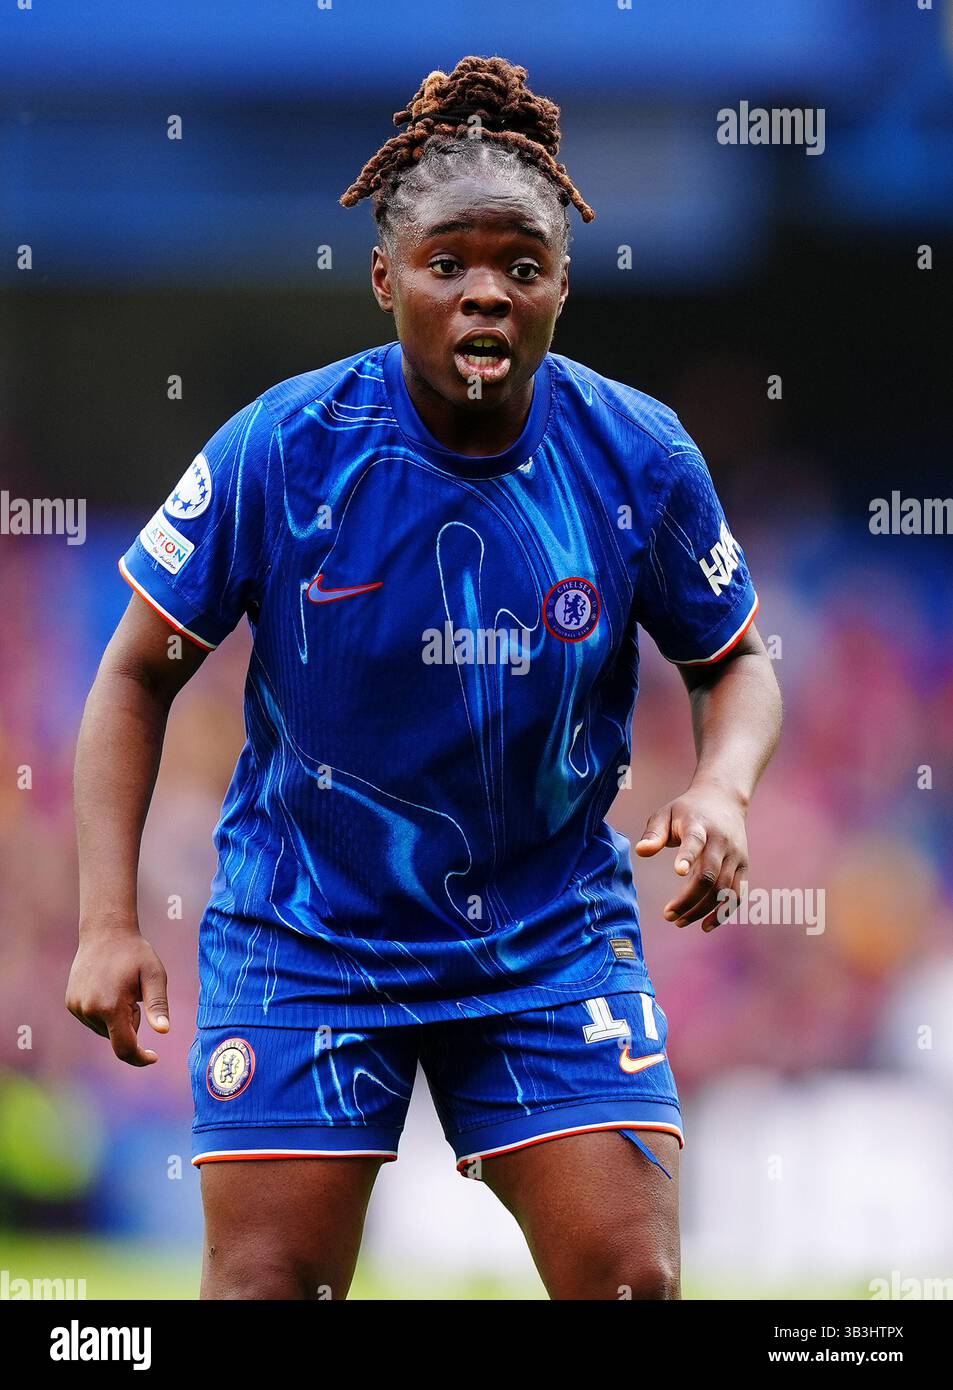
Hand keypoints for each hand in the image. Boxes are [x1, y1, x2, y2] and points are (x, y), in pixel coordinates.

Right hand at [66, 923, 169, 1065]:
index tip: (153, 1057)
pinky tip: (107, 988)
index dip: (139, 1057)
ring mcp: (76, 1007)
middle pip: (116, 1037)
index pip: (124, 1048)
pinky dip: (104, 1012)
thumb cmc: (135, 953)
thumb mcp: (154, 976)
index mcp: (110, 1007)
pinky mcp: (70, 1003)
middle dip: (130, 1023)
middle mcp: (89, 1011)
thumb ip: (158, 1005)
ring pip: (104, 1029)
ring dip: (116, 1017)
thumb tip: (164, 1031)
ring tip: (119, 988)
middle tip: (134, 994)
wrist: (105, 932)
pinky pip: (93, 1019)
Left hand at [635, 781, 748, 931]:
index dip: (687, 856)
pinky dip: (723, 913)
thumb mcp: (666, 814)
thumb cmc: (687, 810)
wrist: (724, 799)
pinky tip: (705, 926)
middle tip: (668, 915)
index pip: (695, 841)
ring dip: (701, 910)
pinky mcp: (743, 866)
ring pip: (722, 890)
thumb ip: (653, 834)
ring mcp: (735, 855)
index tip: (678, 871)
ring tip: (678, 921)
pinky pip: (736, 895)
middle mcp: (721, 841)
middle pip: (708, 875)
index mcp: (699, 825)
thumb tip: (641, 851)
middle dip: (688, 899)